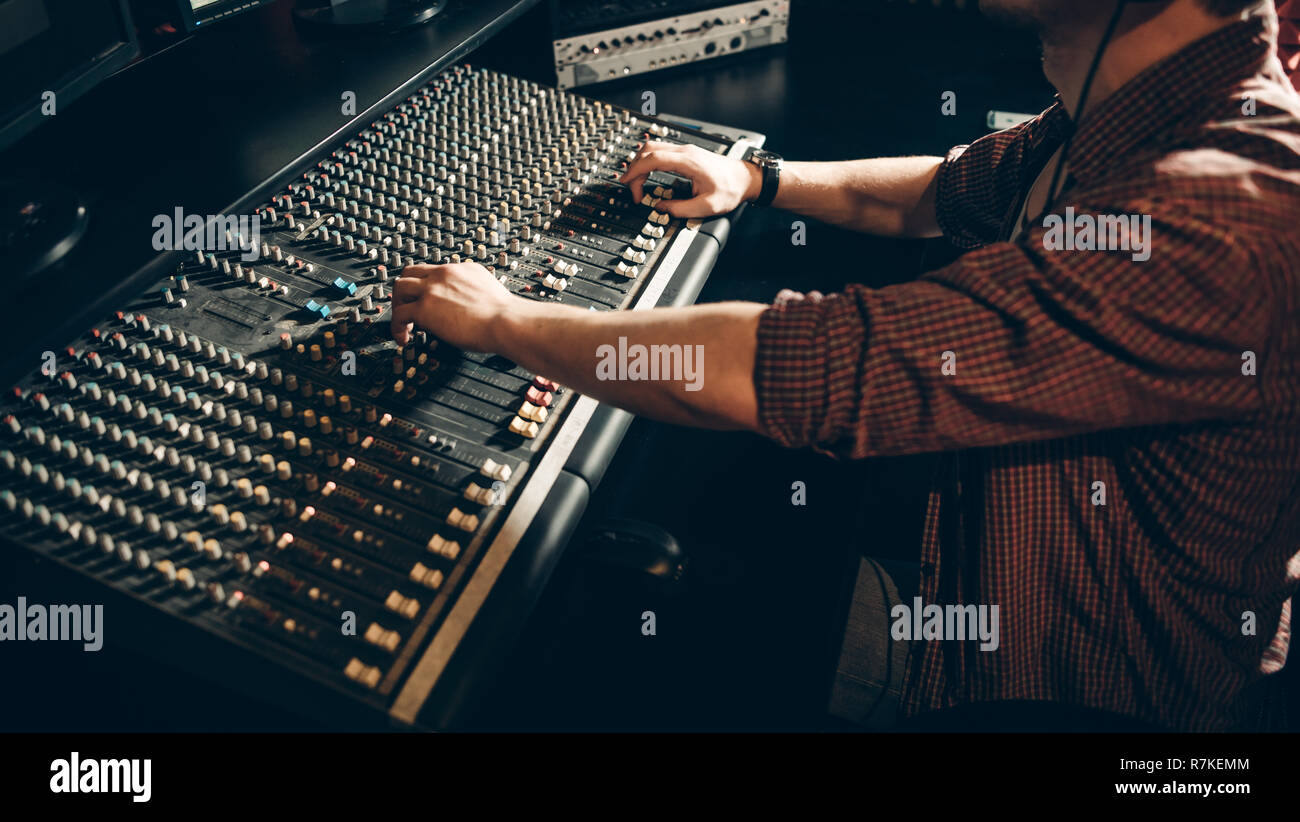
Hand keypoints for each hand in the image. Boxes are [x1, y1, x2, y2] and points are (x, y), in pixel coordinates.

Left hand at [389, 263, 515, 349]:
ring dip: (398, 306)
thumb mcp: (488, 291)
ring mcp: (431, 289)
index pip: (432, 270)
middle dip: (405, 292)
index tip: (424, 299)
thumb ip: (473, 292)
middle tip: (407, 309)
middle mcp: (443, 274)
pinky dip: (397, 328)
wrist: (506, 321)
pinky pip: (399, 315)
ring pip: (399, 288)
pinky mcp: (424, 308)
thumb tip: (469, 306)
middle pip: (409, 272)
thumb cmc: (505, 315)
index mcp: (460, 269)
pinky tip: (404, 339)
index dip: (424, 285)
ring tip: (404, 325)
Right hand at [618, 140, 759, 218]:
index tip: (630, 187)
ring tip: (636, 182)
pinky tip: (647, 173)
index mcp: (688, 161)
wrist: (745, 179)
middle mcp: (685, 151)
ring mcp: (686, 150)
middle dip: (634, 168)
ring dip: (640, 163)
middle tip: (630, 188)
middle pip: (648, 150)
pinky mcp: (687, 154)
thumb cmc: (731, 189)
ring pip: (653, 148)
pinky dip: (649, 161)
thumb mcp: (706, 207)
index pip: (652, 159)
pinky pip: (661, 152)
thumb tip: (660, 208)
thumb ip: (680, 209)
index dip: (636, 172)